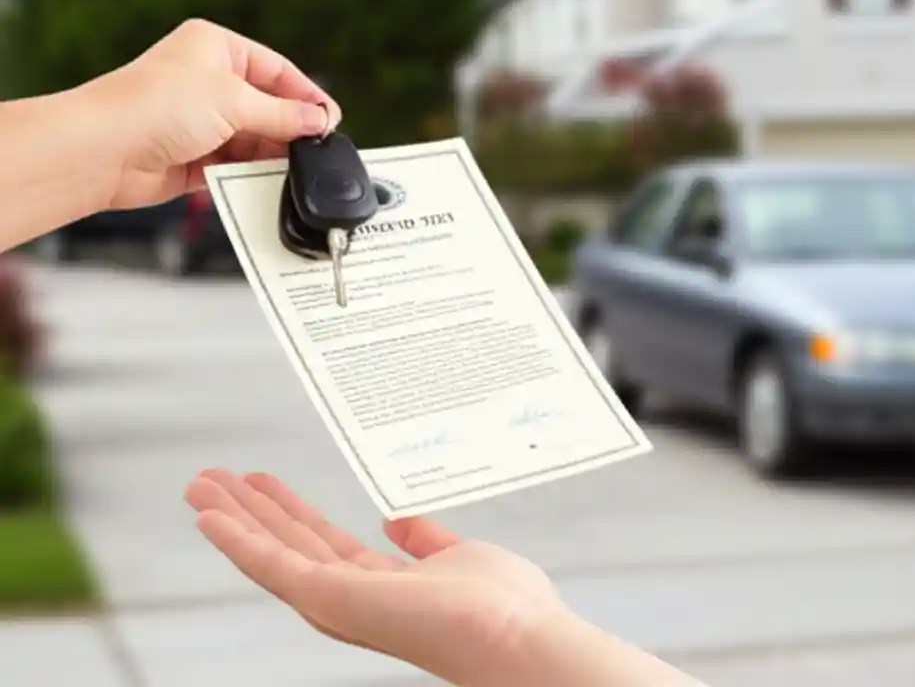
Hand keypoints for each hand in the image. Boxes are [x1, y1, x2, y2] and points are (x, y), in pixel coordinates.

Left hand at [81, 19, 340, 209]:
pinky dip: (250, 174)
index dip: (306, 95)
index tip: (330, 120)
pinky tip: (265, 182)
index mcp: (216, 48)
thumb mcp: (234, 101)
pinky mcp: (194, 157)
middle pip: (269, 108)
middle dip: (290, 130)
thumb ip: (284, 115)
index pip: (277, 70)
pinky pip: (236, 166)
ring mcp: (200, 121)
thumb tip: (318, 121)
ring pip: (254, 140)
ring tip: (291, 169)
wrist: (103, 151)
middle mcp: (207, 82)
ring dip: (270, 156)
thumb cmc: (152, 107)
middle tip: (315, 150)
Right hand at [183, 470, 564, 684]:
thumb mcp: (459, 557)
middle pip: (289, 546)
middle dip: (251, 512)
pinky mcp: (328, 599)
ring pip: (271, 552)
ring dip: (232, 518)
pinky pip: (270, 564)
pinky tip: (208, 516)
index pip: (324, 544)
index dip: (291, 513)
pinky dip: (236, 539)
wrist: (515, 635)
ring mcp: (338, 602)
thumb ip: (425, 542)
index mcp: (384, 587)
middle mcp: (354, 598)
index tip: (263, 485)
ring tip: (198, 485)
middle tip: (213, 479)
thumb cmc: (506, 609)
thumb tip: (397, 521)